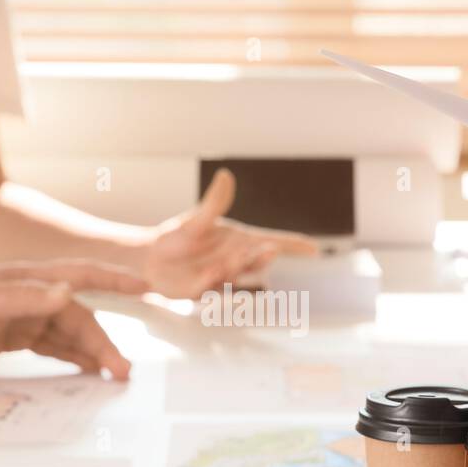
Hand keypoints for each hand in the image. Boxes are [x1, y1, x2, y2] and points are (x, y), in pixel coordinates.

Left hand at [0, 261, 147, 377]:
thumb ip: (27, 297)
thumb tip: (68, 293)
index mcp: (36, 280)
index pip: (85, 276)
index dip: (116, 280)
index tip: (146, 286)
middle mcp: (40, 297)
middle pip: (83, 319)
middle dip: (106, 343)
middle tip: (123, 371)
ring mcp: (33, 317)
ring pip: (73, 336)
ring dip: (95, 354)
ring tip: (115, 376)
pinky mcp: (23, 336)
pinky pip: (57, 348)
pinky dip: (76, 359)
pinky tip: (91, 372)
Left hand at [142, 168, 318, 298]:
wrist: (152, 258)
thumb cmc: (179, 237)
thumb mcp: (197, 219)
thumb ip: (214, 203)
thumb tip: (225, 175)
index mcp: (240, 241)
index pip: (274, 242)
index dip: (295, 246)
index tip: (315, 249)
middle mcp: (235, 261)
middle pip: (258, 261)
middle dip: (264, 257)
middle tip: (269, 248)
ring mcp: (221, 278)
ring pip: (237, 275)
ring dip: (238, 267)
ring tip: (234, 257)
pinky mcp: (202, 291)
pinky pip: (210, 286)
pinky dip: (212, 278)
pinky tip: (213, 270)